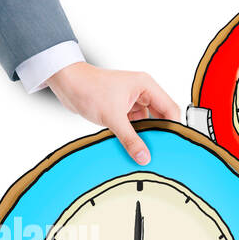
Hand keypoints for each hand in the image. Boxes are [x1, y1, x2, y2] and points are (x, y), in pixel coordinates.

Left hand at [47, 62, 179, 164]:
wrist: (66, 83)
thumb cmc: (87, 87)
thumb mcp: (112, 117)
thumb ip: (130, 139)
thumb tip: (144, 156)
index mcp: (146, 86)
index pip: (170, 108)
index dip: (173, 127)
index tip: (172, 144)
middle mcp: (142, 92)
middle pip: (161, 117)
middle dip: (159, 133)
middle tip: (160, 151)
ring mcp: (132, 100)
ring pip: (148, 122)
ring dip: (145, 135)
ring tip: (145, 150)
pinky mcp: (123, 109)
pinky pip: (135, 125)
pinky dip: (134, 135)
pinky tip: (133, 146)